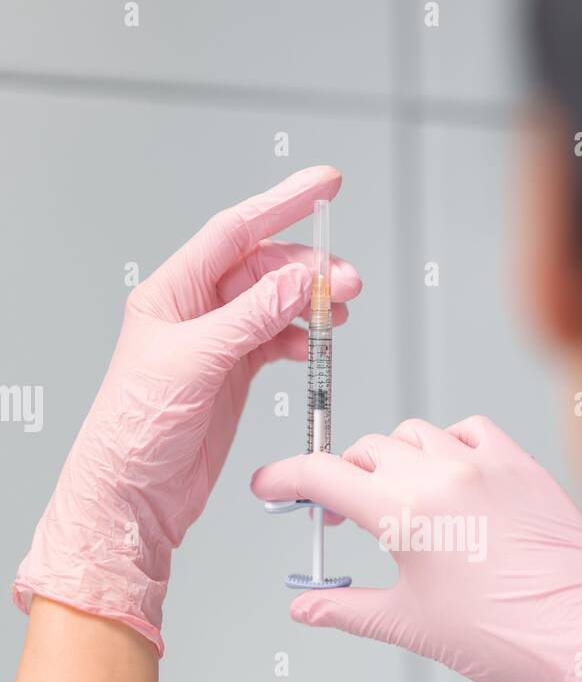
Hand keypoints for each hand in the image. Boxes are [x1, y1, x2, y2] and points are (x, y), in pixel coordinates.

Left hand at [12, 166, 361, 653]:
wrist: (135, 495)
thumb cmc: (135, 431)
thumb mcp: (195, 363)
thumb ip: (250, 318)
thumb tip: (298, 282)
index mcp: (171, 294)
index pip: (234, 232)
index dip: (281, 204)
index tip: (322, 185)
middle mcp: (195, 312)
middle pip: (263, 268)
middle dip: (309, 269)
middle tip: (346, 280)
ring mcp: (218, 344)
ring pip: (276, 304)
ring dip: (312, 303)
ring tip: (341, 310)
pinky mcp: (234, 374)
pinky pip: (278, 341)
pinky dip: (303, 338)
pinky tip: (317, 343)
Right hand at [251, 416, 581, 681]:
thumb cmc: (509, 635)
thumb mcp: (411, 625)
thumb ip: (349, 608)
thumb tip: (308, 608)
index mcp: (406, 513)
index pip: (323, 475)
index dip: (285, 480)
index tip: (271, 488)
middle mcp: (443, 475)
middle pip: (365, 451)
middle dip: (341, 478)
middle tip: (338, 515)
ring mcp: (486, 465)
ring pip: (416, 434)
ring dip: (393, 457)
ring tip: (396, 497)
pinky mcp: (523, 466)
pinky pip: (471, 431)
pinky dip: (448, 444)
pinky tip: (451, 476)